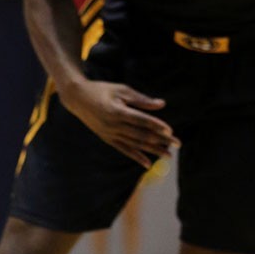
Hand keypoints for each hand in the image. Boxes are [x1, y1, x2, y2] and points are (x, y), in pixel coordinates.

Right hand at [58, 78, 178, 168]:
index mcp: (117, 111)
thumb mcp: (121, 90)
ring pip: (134, 144)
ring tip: (168, 155)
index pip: (141, 121)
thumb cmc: (102, 90)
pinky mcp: (106, 138)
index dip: (156, 126)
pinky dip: (136, 157)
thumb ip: (141, 99)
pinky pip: (123, 149)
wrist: (77, 98)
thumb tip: (161, 105)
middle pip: (141, 134)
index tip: (170, 131)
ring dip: (153, 150)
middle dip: (161, 140)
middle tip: (177, 144)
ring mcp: (109, 133)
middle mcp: (113, 125)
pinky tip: (148, 163)